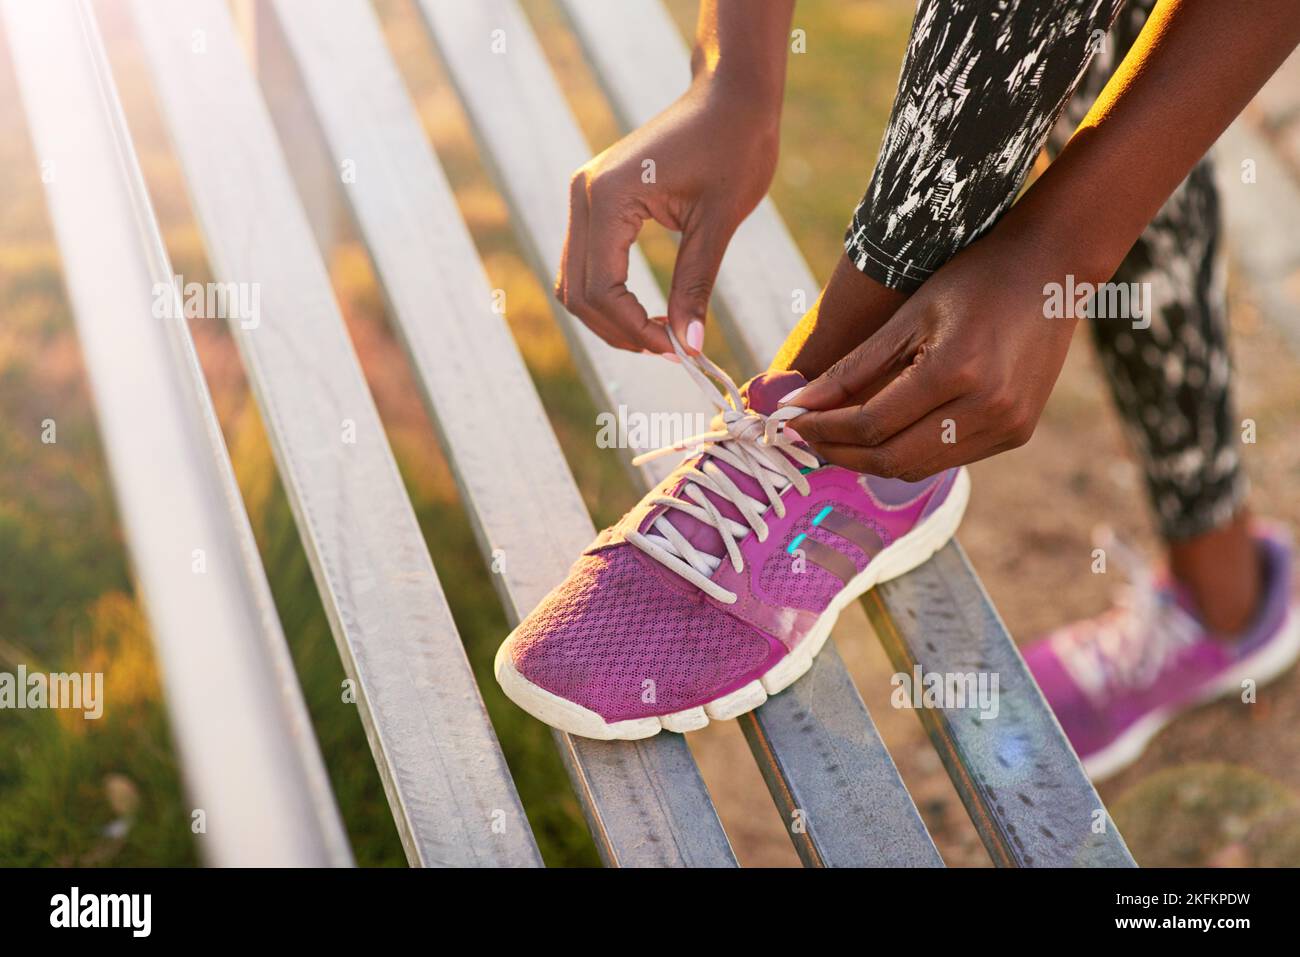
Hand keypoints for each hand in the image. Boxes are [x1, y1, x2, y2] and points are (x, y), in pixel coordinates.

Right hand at [556, 74, 779, 355]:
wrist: (730, 96)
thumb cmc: (735, 147)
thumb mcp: (719, 222)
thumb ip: (696, 284)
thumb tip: (688, 345)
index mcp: (608, 197)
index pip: (602, 289)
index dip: (635, 328)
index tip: (676, 349)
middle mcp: (584, 196)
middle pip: (578, 293)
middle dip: (620, 331)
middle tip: (670, 350)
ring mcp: (584, 197)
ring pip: (575, 283)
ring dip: (611, 319)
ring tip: (660, 336)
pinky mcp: (595, 201)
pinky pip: (587, 264)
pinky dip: (610, 295)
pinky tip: (648, 310)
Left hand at [784, 234, 1078, 479]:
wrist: (1051, 269)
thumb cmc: (973, 279)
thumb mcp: (907, 316)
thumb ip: (853, 368)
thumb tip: (797, 405)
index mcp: (956, 371)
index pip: (870, 422)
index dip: (823, 428)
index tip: (789, 421)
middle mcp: (987, 408)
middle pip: (891, 458)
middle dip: (840, 452)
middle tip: (806, 436)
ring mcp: (1008, 427)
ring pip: (917, 467)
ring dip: (871, 459)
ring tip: (836, 438)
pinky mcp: (1016, 434)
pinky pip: (947, 459)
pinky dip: (908, 453)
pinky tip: (883, 435)